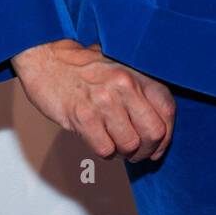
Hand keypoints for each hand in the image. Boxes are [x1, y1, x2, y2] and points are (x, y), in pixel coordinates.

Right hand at [11, 39, 175, 162]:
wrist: (48, 61)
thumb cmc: (84, 68)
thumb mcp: (120, 68)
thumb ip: (141, 91)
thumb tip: (160, 130)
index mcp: (137, 74)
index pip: (167, 110)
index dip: (166, 136)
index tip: (159, 147)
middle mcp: (124, 86)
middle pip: (154, 132)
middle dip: (147, 150)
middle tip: (136, 153)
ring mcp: (104, 101)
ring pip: (130, 145)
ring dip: (123, 152)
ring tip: (114, 143)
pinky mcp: (83, 116)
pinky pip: (105, 149)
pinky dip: (104, 151)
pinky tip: (98, 139)